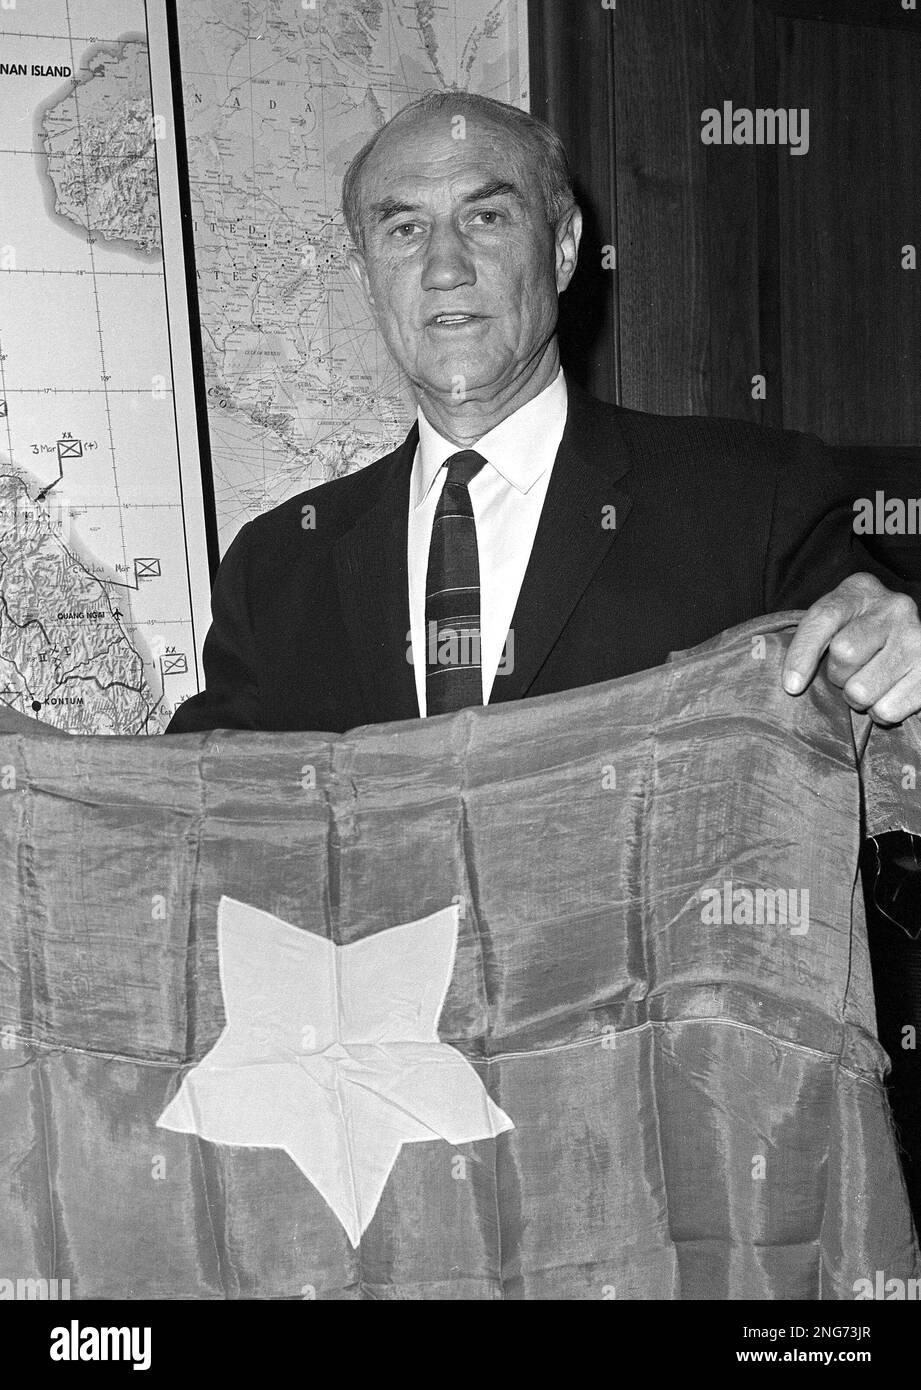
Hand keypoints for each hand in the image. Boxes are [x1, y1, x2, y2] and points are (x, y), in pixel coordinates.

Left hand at [782, 573, 920, 723]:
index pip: (824, 618)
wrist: (904, 636)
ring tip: (867, 683)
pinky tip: (886, 693)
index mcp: (862, 590)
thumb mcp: (829, 622)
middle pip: (845, 654)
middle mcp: (896, 608)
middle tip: (848, 672)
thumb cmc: (856, 631)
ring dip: (857, 698)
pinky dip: (879, 711)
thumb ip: (807, 642)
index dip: (803, 654)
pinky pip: (887, 711)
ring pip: (862, 691)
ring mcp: (918, 641)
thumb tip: (793, 685)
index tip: (792, 685)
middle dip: (837, 674)